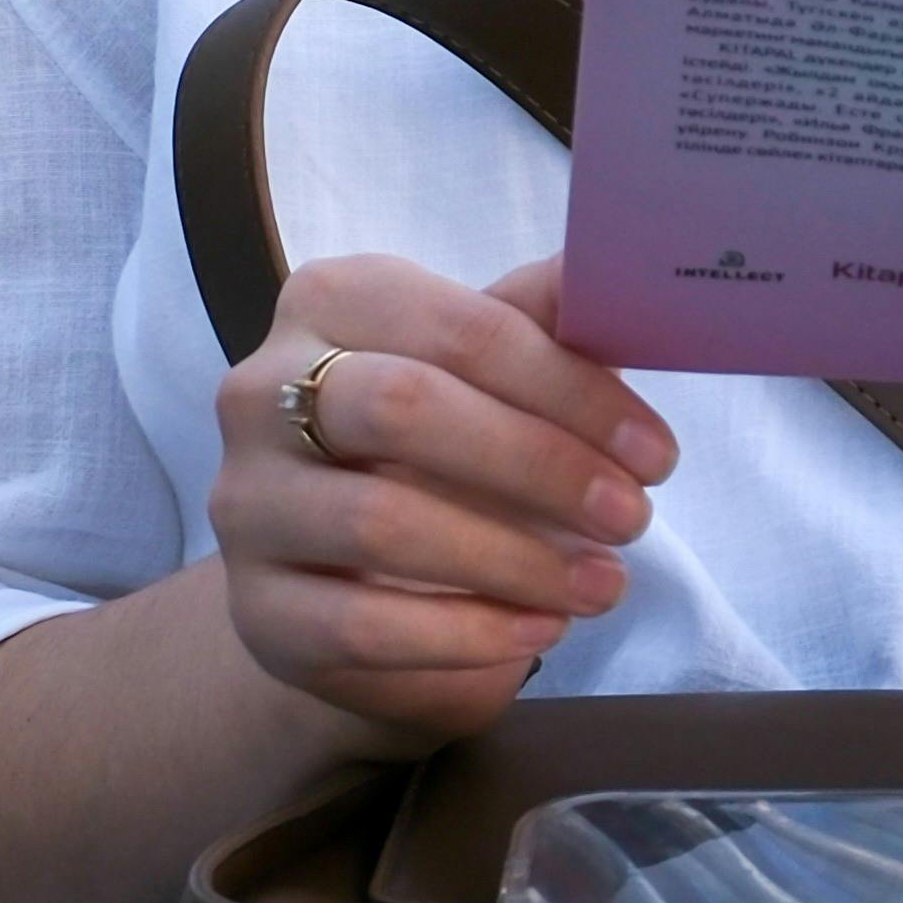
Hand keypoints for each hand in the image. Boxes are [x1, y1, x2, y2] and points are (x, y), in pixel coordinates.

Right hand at [208, 254, 676, 750]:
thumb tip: (620, 270)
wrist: (341, 578)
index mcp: (332, 304)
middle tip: (631, 517)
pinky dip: (468, 632)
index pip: (460, 329)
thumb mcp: (485, 377)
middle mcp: (262, 391)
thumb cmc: (431, 452)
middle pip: (403, 408)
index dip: (570, 391)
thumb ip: (541, 326)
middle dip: (539, 465)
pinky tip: (539, 630)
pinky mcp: (257, 610)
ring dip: (515, 559)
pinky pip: (363, 624)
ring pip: (381, 522)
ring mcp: (248, 504)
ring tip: (602, 585)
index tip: (655, 453)